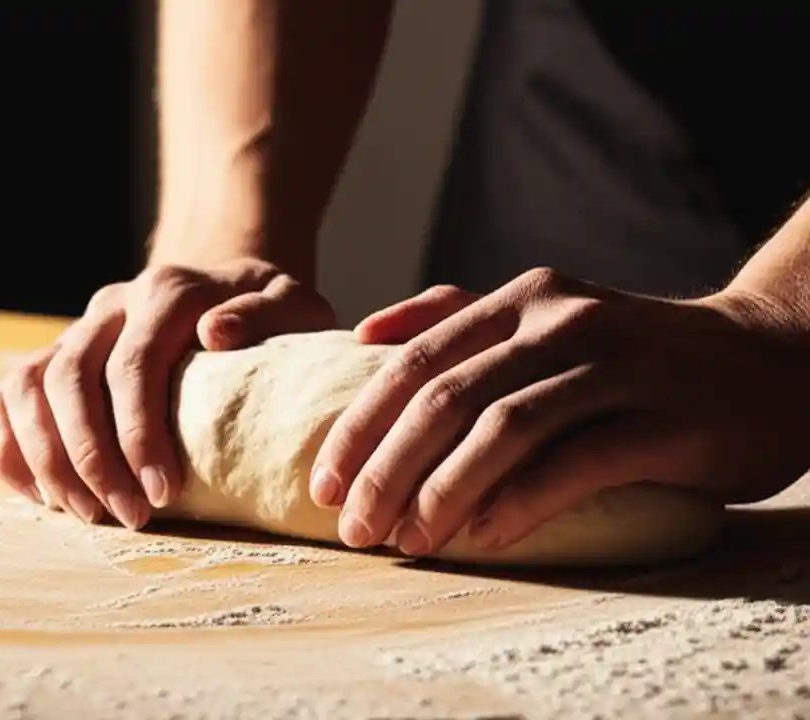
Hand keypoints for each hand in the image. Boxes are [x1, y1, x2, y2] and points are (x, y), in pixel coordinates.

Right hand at [0, 258, 335, 528]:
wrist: (230, 292)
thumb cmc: (270, 318)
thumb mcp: (294, 304)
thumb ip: (266, 314)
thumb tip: (215, 333)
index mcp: (165, 292)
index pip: (132, 364)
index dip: (138, 434)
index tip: (163, 494)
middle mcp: (110, 306)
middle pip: (69, 378)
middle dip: (91, 458)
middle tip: (129, 517)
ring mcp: (75, 331)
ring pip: (27, 386)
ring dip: (48, 457)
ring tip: (86, 514)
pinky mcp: (53, 358)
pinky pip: (6, 397)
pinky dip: (10, 447)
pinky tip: (41, 496)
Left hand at [309, 267, 809, 555]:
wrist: (767, 360)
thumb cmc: (635, 354)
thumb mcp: (547, 316)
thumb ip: (458, 317)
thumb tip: (365, 334)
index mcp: (523, 300)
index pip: (415, 362)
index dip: (360, 426)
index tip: (323, 483)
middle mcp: (561, 322)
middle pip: (446, 398)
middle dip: (385, 469)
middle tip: (352, 528)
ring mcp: (614, 366)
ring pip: (502, 428)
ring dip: (441, 492)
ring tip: (406, 541)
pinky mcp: (662, 419)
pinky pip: (574, 463)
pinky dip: (518, 503)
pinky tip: (481, 538)